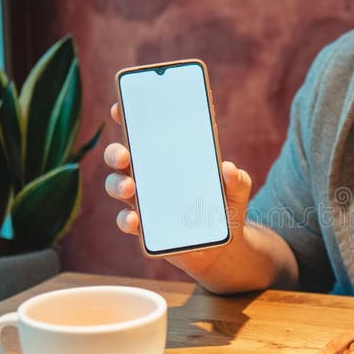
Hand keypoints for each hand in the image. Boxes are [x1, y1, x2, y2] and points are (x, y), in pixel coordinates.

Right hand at [103, 102, 251, 250]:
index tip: (120, 108)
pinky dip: (127, 219)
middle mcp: (149, 175)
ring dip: (118, 185)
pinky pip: (127, 221)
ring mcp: (143, 201)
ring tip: (130, 189)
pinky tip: (135, 219)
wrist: (223, 246)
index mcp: (168, 157)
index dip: (128, 117)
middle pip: (120, 157)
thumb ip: (237, 179)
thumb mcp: (237, 189)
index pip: (143, 132)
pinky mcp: (144, 228)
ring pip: (117, 186)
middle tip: (125, 155)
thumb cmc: (226, 207)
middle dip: (116, 153)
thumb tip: (228, 168)